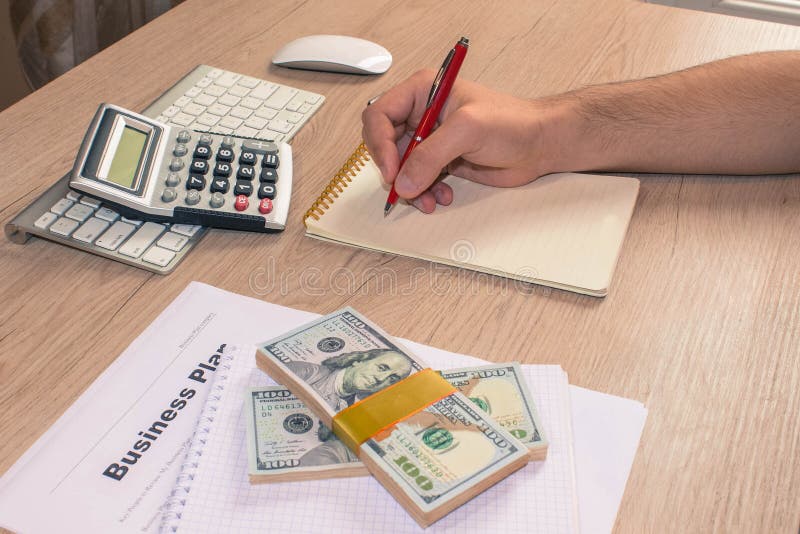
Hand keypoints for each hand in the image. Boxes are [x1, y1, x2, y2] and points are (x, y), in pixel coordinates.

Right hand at [362, 69, 566, 212]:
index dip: (380, 144)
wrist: (538, 145)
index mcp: (422, 92)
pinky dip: (424, 193)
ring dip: (410, 187)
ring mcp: (430, 139)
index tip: (392, 170)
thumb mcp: (468, 130)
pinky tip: (442, 196)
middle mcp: (421, 113)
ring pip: (400, 167)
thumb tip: (403, 181)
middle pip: (384, 144)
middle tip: (407, 189)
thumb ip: (431, 155)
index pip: (380, 115)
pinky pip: (417, 180)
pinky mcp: (440, 160)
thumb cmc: (512, 123)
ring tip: (430, 200)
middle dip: (394, 170)